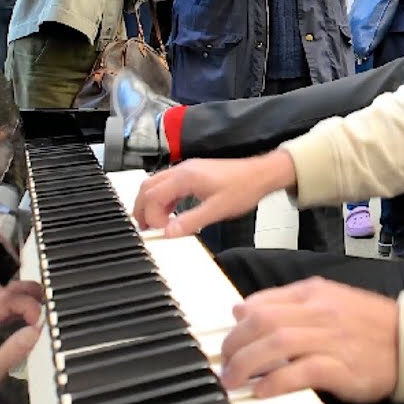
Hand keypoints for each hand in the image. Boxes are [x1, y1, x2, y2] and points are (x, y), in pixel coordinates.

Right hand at [132, 150, 295, 236]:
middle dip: (142, 208)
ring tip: (154, 224)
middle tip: (144, 228)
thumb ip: (190, 221)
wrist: (261, 174)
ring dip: (151, 204)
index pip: (152, 195)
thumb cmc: (243, 188)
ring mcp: (186, 171)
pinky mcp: (192, 174)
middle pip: (148, 187)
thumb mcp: (217, 210)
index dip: (150, 216)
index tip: (160, 231)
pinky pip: (168, 185)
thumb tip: (169, 233)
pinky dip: (163, 200)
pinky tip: (169, 213)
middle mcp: (182, 170)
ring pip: (156, 185)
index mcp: (185, 177)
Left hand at [220, 277, 398, 402]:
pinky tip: (262, 389)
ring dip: (247, 363)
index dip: (237, 322)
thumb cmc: (373, 326)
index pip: (262, 301)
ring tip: (234, 379)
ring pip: (275, 343)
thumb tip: (244, 307)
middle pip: (262, 321)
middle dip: (234, 343)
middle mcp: (319, 311)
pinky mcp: (341, 366)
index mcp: (314, 292)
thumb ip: (288, 302)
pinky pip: (300, 371)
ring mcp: (330, 338)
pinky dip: (275, 381)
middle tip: (224, 362)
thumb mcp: (329, 300)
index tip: (227, 338)